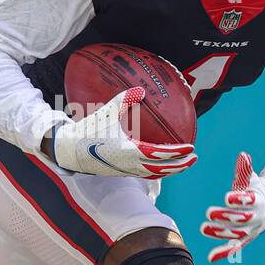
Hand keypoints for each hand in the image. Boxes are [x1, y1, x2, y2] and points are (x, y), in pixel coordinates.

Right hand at [51, 87, 196, 178]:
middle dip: (180, 165)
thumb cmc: (88, 129)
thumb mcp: (106, 112)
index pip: (160, 154)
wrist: (69, 150)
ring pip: (155, 174)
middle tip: (194, 157)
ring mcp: (126, 170)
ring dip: (171, 170)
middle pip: (162, 169)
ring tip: (183, 164)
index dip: (177, 152)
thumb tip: (141, 89)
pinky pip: (146, 174)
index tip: (191, 148)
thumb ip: (125, 99)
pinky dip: (158, 171)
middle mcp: (130, 164)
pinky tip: (163, 165)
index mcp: (129, 151)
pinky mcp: (121, 172)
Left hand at [200, 152, 264, 260]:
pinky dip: (223, 252)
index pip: (251, 201)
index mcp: (258, 200)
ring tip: (203, 228)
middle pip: (242, 219)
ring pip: (237, 234)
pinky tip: (211, 257)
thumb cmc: (254, 190)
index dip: (240, 200)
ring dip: (220, 233)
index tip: (227, 197)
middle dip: (226, 216)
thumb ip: (245, 170)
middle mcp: (256, 217)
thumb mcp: (251, 180)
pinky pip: (234, 247)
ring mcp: (250, 230)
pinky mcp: (244, 239)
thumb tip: (243, 155)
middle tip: (209, 212)